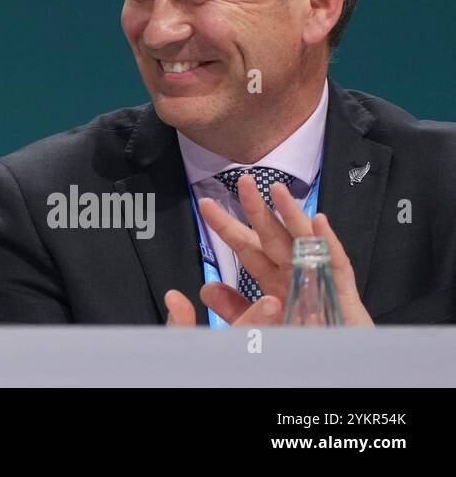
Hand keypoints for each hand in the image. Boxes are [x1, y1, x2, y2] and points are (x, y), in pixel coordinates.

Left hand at [167, 176, 373, 325]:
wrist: (338, 369)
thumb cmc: (303, 345)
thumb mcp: (258, 330)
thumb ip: (235, 309)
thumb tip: (208, 288)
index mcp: (275, 283)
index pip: (247, 250)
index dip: (228, 227)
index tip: (206, 206)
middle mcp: (297, 277)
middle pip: (273, 239)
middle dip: (258, 210)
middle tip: (242, 182)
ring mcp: (321, 282)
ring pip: (305, 243)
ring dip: (293, 215)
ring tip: (277, 190)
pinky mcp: (345, 296)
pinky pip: (337, 266)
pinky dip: (328, 243)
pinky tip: (318, 222)